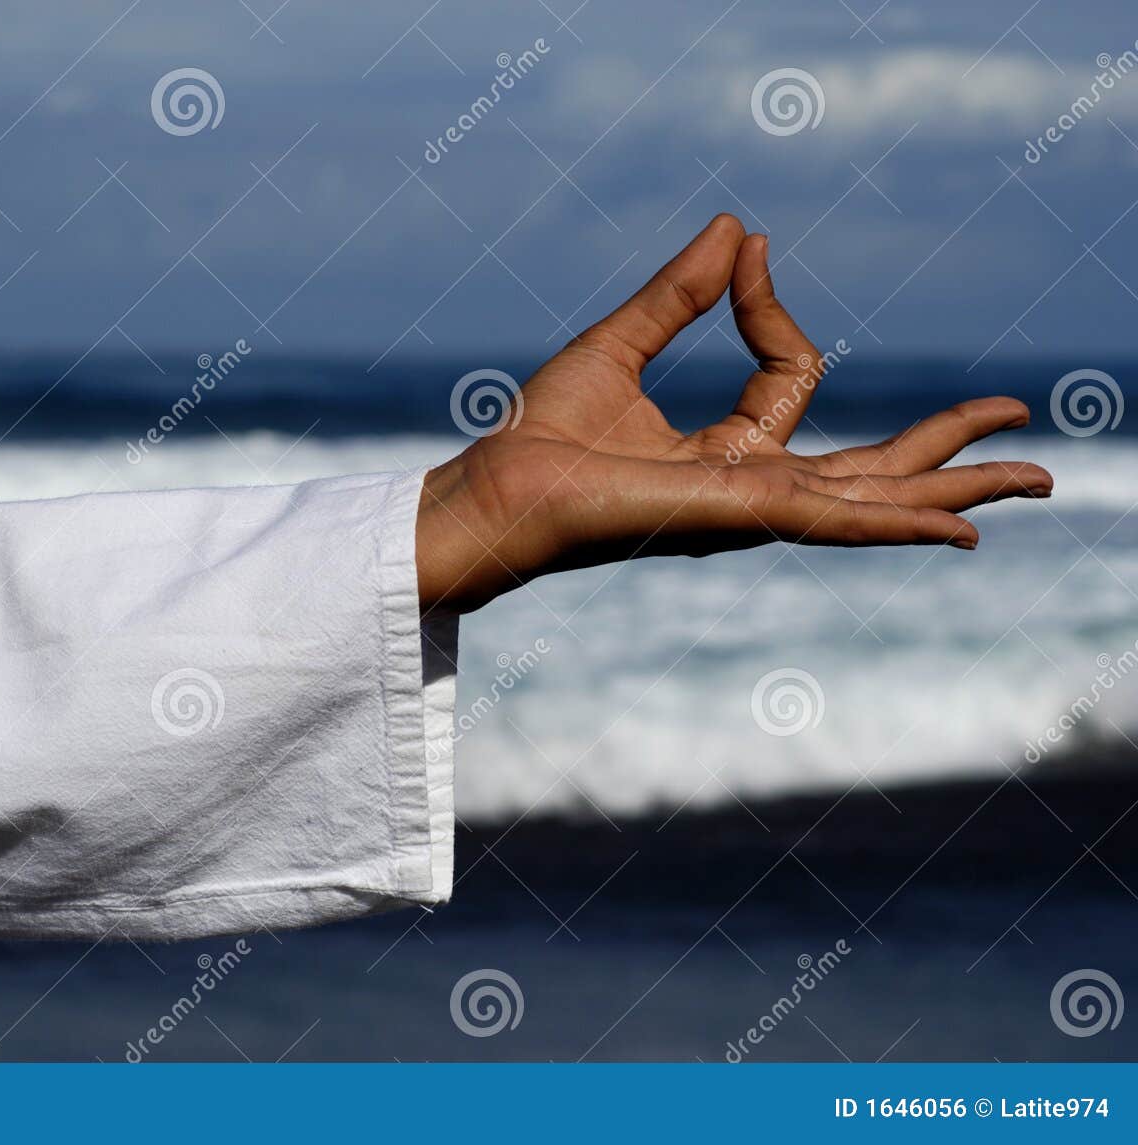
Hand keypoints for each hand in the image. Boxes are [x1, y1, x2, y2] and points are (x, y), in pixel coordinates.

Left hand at [416, 214, 1052, 614]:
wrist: (494, 490)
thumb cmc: (540, 434)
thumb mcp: (620, 345)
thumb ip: (682, 296)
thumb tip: (740, 231)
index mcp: (725, 453)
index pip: (793, 376)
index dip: (774, 308)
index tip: (746, 253)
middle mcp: (749, 490)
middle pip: (872, 470)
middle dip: (946, 455)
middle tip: (1022, 434)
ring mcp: (750, 511)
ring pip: (876, 499)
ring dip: (955, 488)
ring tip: (1033, 483)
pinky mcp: (737, 516)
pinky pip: (835, 517)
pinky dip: (901, 523)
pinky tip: (959, 529)